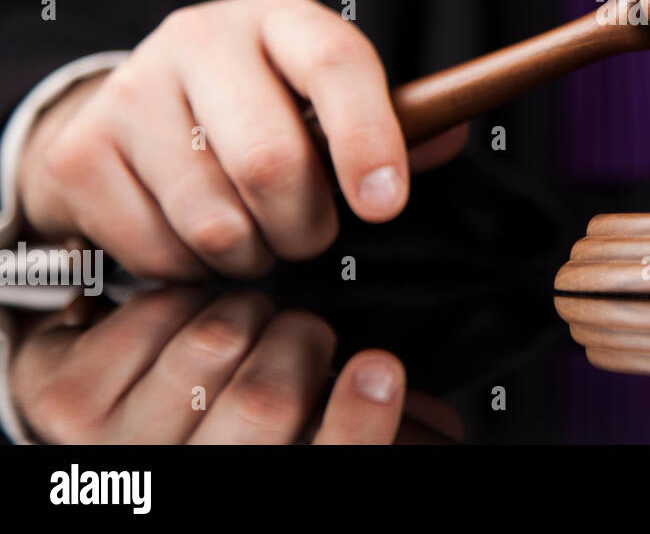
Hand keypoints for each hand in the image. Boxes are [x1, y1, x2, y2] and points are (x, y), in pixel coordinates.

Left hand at [11, 289, 465, 443]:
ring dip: (239, 312)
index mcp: (253, 485)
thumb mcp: (293, 437)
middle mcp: (183, 480)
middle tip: (302, 335)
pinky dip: (179, 300)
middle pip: (268, 398)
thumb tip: (444, 425)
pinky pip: (156, 314)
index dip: (357, 420)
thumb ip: (361, 428)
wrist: (97, 420)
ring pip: (214, 342)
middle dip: (299, 344)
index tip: (380, 369)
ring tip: (238, 326)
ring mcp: (116, 445)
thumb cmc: (207, 429)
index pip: (322, 465)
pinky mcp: (69, 400)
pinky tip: (181, 323)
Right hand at [17, 0, 466, 279]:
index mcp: (279, 17)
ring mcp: (132, 89)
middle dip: (308, 227)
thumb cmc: (259, 109)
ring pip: (216, 219)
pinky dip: (192, 269)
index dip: (369, 140)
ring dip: (252, 255)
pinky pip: (158, 250)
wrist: (139, 113)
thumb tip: (453, 132)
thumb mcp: (325, 99)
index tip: (386, 206)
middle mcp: (200, 37)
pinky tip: (197, 239)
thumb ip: (394, 121)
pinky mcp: (83, 150)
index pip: (337, 63)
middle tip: (311, 236)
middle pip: (273, 161)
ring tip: (254, 235)